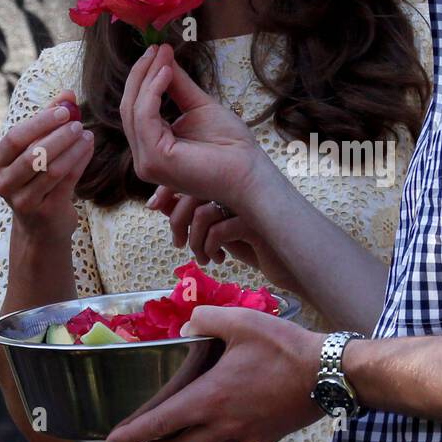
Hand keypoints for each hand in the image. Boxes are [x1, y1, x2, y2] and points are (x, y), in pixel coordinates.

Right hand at [0, 90, 93, 239]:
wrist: (41, 227)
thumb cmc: (38, 180)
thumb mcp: (37, 150)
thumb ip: (48, 121)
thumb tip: (67, 93)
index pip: (14, 138)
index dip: (39, 122)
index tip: (63, 110)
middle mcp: (5, 183)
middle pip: (32, 155)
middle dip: (58, 136)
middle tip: (78, 123)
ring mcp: (23, 200)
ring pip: (51, 169)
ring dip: (72, 149)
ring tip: (87, 135)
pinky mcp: (45, 212)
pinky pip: (66, 182)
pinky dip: (79, 162)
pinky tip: (88, 148)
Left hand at [104, 306, 325, 441]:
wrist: (331, 375)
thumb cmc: (285, 347)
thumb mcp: (241, 321)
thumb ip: (206, 318)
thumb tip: (188, 324)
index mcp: (211, 399)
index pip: (160, 424)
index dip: (132, 435)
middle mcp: (224, 425)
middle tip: (151, 432)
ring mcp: (246, 435)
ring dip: (190, 439)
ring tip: (190, 417)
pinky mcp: (264, 438)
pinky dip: (218, 434)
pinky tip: (228, 412)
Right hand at [121, 43, 262, 206]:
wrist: (249, 171)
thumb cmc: (231, 146)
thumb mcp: (199, 107)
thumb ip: (177, 86)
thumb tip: (163, 57)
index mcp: (153, 147)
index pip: (136, 109)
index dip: (143, 78)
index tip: (156, 50)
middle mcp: (145, 158)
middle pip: (129, 107)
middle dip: (141, 74)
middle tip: (155, 48)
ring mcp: (147, 162)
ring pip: (133, 110)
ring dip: (147, 78)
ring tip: (162, 56)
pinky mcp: (154, 160)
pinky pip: (144, 117)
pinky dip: (152, 91)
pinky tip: (166, 73)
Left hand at [146, 188, 300, 294]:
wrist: (287, 263)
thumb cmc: (250, 245)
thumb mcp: (213, 230)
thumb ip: (187, 214)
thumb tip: (158, 202)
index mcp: (226, 185)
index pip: (188, 178)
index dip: (167, 190)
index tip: (154, 206)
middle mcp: (236, 189)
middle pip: (191, 194)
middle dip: (177, 221)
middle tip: (178, 243)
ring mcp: (246, 205)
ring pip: (202, 214)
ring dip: (195, 241)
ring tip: (201, 256)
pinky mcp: (254, 223)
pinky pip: (220, 230)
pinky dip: (210, 248)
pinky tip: (217, 258)